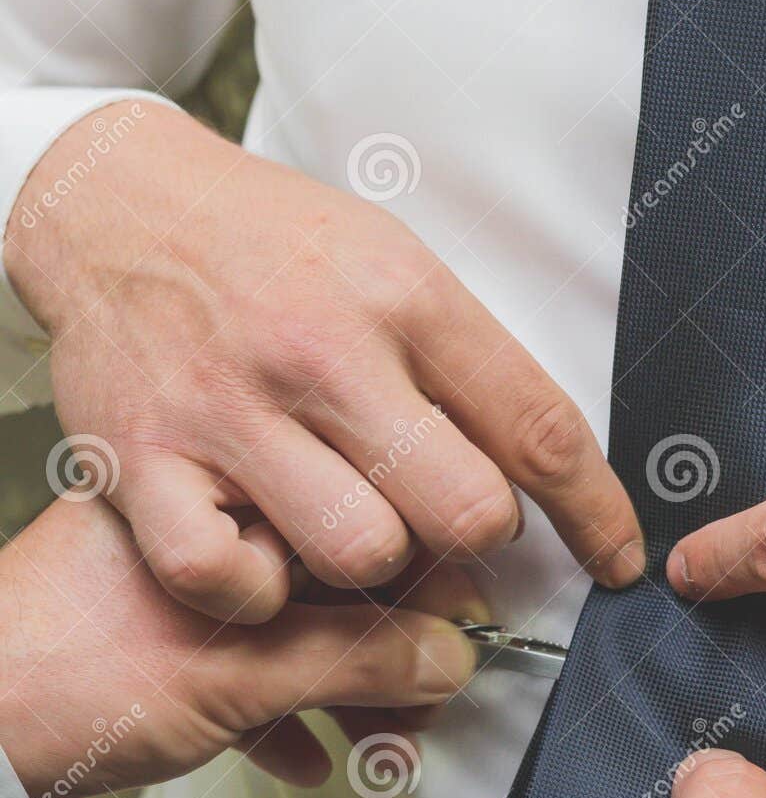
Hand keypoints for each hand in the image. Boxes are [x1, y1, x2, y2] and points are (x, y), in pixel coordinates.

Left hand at [0, 499, 481, 797]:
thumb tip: (445, 658)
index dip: (424, 572)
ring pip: (298, 626)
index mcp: (228, 493)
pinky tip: (302, 752)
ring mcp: (184, 586)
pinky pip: (250, 668)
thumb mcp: (235, 671)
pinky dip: (284, 712)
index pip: (359, 510)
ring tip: (380, 742)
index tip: (463, 623)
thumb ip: (354, 661)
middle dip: (394, 647)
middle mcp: (210, 525)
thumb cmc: (61, 670)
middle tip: (426, 697)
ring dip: (349, 691)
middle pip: (338, 577)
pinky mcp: (163, 642)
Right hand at [4, 102, 643, 622]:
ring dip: (367, 569)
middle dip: (472, 540)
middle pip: (465, 513)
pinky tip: (257, 558)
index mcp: (403, 297)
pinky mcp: (145, 459)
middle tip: (438, 525)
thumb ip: (462, 363)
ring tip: (339, 529)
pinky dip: (253, 592)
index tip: (618, 558)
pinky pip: (227, 578)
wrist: (114, 205)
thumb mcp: (388, 264)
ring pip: (362, 554)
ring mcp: (230, 409)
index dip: (597, 513)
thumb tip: (546, 471)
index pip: (538, 428)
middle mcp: (322, 352)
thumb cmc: (269, 249)